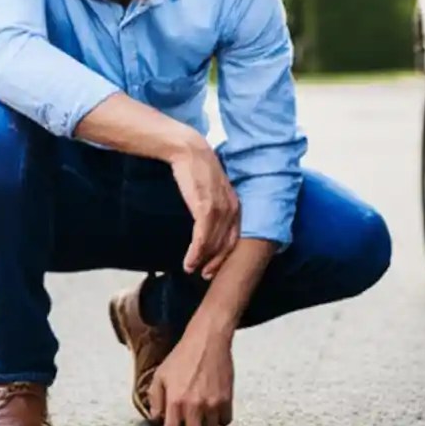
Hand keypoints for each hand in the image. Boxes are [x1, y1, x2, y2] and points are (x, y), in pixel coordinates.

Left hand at [149, 326, 234, 425]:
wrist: (208, 340)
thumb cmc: (182, 357)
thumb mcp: (161, 375)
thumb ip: (155, 399)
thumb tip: (156, 420)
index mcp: (174, 401)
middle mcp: (193, 405)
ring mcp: (211, 403)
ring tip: (201, 414)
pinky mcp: (226, 399)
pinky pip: (224, 422)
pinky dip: (219, 420)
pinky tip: (214, 405)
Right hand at [168, 136, 240, 278]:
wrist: (189, 151)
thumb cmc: (198, 170)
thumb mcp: (213, 190)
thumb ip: (216, 206)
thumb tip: (210, 221)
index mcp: (236, 205)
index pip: (235, 238)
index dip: (225, 256)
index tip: (214, 267)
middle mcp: (232, 209)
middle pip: (226, 245)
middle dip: (215, 263)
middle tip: (203, 274)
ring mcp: (220, 209)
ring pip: (213, 244)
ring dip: (201, 260)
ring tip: (190, 269)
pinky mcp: (205, 208)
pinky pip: (202, 237)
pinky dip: (195, 252)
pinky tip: (188, 261)